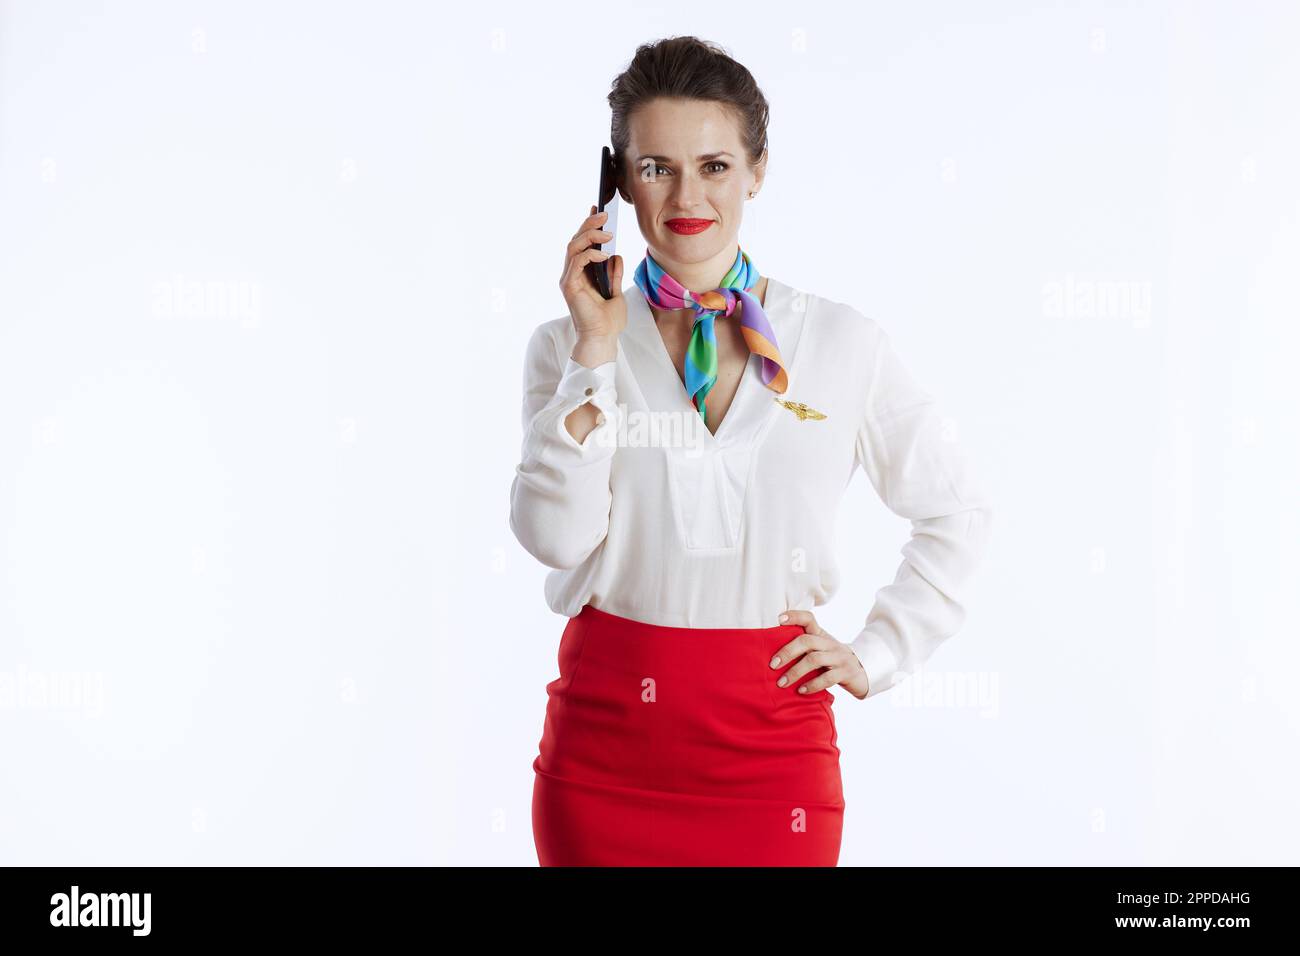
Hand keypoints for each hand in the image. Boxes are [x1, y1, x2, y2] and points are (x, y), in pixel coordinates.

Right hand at [559, 205, 625, 353]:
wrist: (603, 339)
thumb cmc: (608, 321)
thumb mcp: (616, 291)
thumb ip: (614, 273)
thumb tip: (616, 255)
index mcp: (582, 274)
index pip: (582, 244)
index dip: (588, 226)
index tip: (599, 211)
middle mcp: (572, 274)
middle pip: (576, 240)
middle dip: (589, 224)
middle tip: (604, 215)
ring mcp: (569, 279)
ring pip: (573, 246)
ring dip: (590, 235)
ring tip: (608, 233)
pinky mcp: (569, 285)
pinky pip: (577, 261)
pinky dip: (590, 254)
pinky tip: (604, 254)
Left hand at [770, 609, 869, 699]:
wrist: (861, 673)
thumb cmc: (831, 661)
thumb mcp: (819, 650)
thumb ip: (803, 648)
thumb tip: (772, 655)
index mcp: (821, 635)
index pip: (808, 618)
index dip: (794, 616)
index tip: (778, 620)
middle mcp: (830, 643)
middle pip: (807, 641)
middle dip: (787, 652)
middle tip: (772, 665)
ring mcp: (839, 657)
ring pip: (814, 660)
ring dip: (795, 672)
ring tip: (782, 683)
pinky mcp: (846, 672)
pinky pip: (827, 678)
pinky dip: (812, 685)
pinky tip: (801, 690)